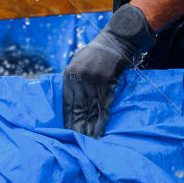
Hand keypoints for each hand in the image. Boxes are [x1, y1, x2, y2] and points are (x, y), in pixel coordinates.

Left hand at [62, 4, 156, 137]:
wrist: (116, 39)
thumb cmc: (97, 52)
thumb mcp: (79, 63)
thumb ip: (74, 81)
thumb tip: (71, 102)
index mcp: (69, 74)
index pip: (67, 102)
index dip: (68, 119)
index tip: (67, 133)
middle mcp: (79, 78)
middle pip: (78, 108)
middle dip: (78, 127)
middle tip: (78, 143)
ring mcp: (93, 80)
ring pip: (90, 109)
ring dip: (90, 127)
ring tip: (88, 142)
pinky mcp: (107, 82)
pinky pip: (103, 105)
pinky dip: (102, 120)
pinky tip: (100, 131)